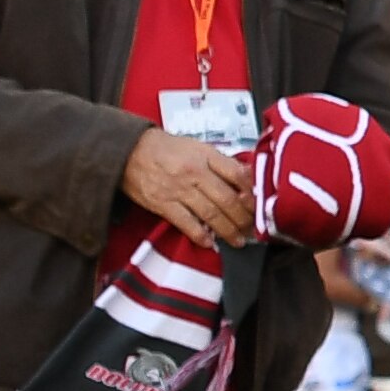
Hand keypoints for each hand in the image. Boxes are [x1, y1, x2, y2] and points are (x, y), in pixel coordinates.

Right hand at [120, 126, 254, 248]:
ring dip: (227, 230)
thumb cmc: (167, 149)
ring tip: (238, 240)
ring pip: (210, 214)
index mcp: (206, 156)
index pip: (237, 175)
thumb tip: (247, 176)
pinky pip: (185, 223)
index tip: (259, 206)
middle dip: (244, 218)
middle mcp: (195, 173)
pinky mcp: (163, 204)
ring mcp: (178, 190)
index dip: (252, 193)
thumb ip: (221, 162)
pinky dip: (199, 234)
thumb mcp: (198, 147)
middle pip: (227, 199)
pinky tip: (210, 243)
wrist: (130, 151)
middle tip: (253, 229)